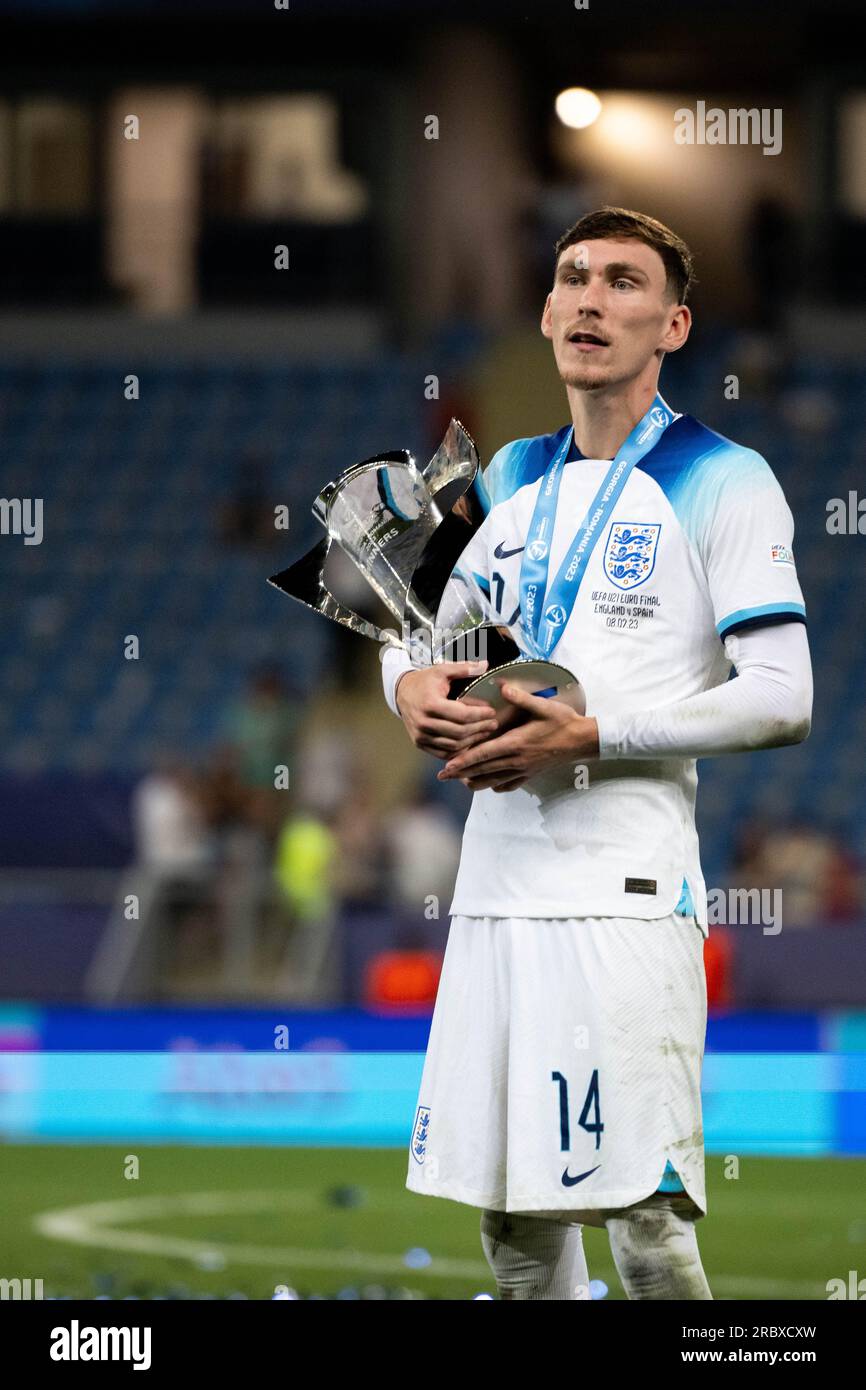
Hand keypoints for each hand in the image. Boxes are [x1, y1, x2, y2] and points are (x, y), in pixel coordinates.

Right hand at [395, 660, 498, 758]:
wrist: (401, 692)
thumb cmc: (424, 681)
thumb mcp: (442, 670)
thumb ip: (464, 668)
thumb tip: (485, 665)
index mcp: (430, 704)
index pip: (462, 715)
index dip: (480, 715)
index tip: (492, 712)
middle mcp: (424, 722)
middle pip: (459, 732)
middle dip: (480, 728)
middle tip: (493, 724)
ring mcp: (421, 735)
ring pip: (453, 745)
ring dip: (472, 740)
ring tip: (484, 732)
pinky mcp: (420, 743)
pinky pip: (443, 753)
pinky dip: (459, 750)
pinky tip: (470, 742)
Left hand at [437, 679, 599, 790]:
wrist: (582, 741)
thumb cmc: (563, 722)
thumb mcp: (543, 706)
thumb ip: (520, 697)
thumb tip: (502, 686)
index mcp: (516, 743)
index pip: (483, 754)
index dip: (463, 761)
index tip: (447, 766)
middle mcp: (516, 760)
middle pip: (482, 770)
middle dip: (461, 773)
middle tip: (442, 776)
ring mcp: (523, 770)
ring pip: (493, 781)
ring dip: (474, 781)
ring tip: (459, 780)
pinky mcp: (530, 774)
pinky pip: (508, 785)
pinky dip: (494, 785)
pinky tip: (487, 783)